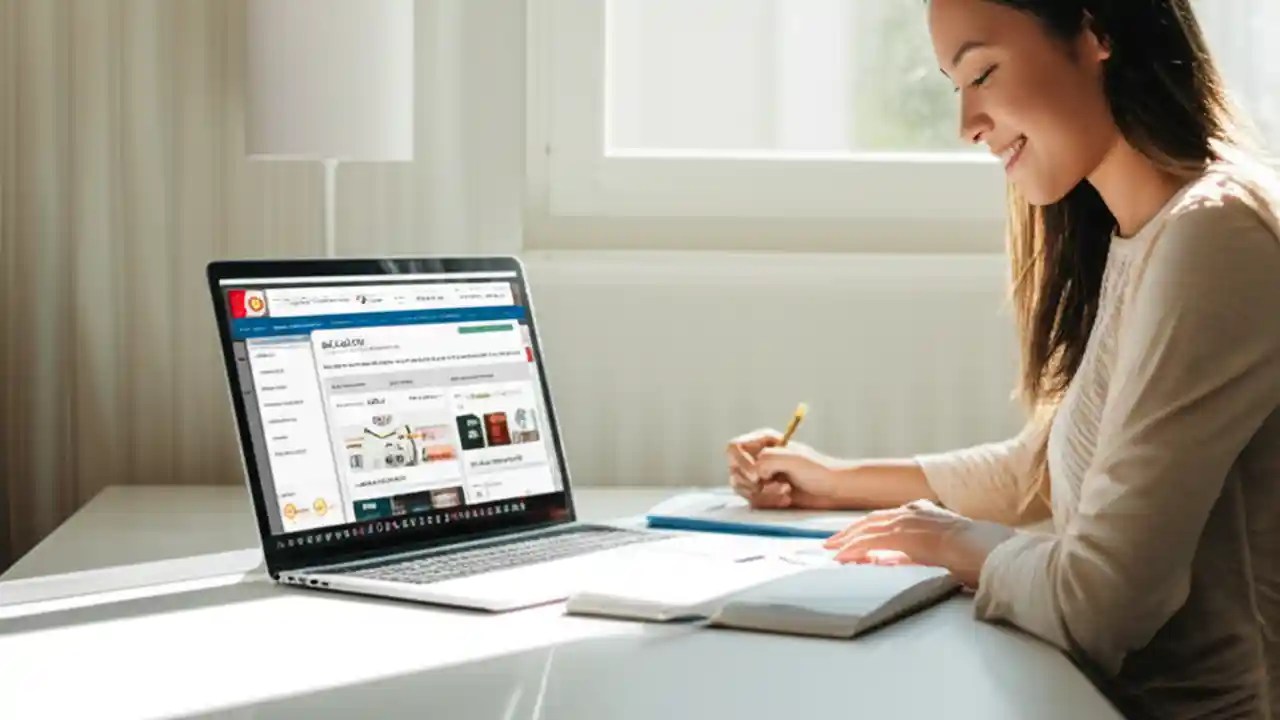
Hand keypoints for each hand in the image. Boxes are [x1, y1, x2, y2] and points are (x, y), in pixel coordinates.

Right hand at [725, 429, 843, 508]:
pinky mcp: (763, 494)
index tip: (757, 475)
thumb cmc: (817, 470)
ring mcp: (759, 477)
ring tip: (785, 491)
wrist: (833, 491)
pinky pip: (752, 502)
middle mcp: (757, 457)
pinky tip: (786, 500)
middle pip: (734, 471)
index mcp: (762, 441)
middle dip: (754, 483)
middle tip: (776, 483)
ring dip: (763, 494)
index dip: (740, 462)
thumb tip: (754, 472)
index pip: (733, 448)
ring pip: (741, 489)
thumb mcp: (793, 458)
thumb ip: (768, 459)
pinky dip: (768, 503)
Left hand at [822, 499, 1014, 586]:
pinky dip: (853, 549)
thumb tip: (889, 562)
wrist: (988, 549)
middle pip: (871, 521)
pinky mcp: (903, 535)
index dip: (867, 528)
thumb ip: (914, 554)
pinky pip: (870, 542)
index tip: (853, 537)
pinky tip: (842, 557)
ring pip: (867, 529)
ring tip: (831, 551)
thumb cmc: (974, 554)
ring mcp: (906, 522)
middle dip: (850, 532)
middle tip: (832, 543)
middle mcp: (912, 513)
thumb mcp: (941, 550)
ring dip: (847, 541)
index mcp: (923, 513)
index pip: (886, 518)